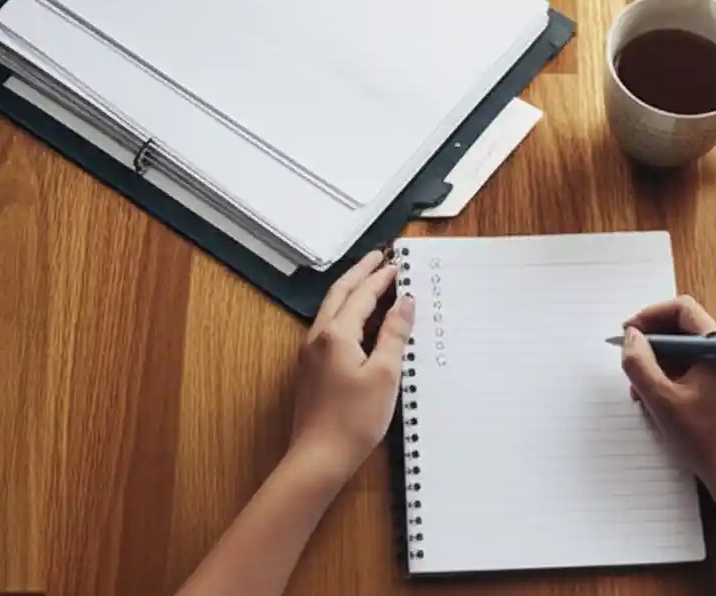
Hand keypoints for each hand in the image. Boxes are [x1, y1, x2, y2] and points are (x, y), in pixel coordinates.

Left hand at [289, 251, 414, 480]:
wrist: (319, 457)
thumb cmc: (354, 419)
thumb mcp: (385, 374)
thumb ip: (394, 334)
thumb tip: (404, 303)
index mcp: (336, 334)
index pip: (361, 295)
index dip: (380, 278)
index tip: (396, 263)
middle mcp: (318, 338)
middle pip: (339, 294)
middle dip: (359, 274)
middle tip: (377, 258)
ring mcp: (311, 354)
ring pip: (331, 311)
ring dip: (351, 292)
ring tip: (371, 283)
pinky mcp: (312, 371)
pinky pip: (330, 330)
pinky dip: (346, 315)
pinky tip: (359, 324)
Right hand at [620, 295, 715, 482]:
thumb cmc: (703, 436)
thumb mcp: (661, 398)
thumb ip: (639, 364)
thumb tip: (630, 337)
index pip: (681, 308)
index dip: (650, 315)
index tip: (628, 333)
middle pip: (679, 326)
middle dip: (650, 341)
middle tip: (628, 359)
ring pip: (679, 348)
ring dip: (655, 361)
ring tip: (638, 388)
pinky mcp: (715, 383)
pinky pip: (685, 366)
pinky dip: (665, 375)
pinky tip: (652, 398)